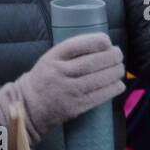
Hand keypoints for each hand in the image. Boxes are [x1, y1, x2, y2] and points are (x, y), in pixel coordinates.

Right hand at [0, 33, 124, 144]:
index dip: (95, 42)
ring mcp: (67, 92)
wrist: (28, 107)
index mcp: (52, 58)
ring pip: (97, 80)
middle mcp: (59, 74)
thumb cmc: (45, 78)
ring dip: (114, 73)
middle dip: (110, 57)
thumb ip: (71, 52)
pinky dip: (112, 90)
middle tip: (119, 54)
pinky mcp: (74, 108)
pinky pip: (97, 97)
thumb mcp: (50, 59)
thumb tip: (103, 45)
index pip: (76, 45)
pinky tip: (119, 85)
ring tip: (120, 69)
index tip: (107, 41)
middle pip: (91, 63)